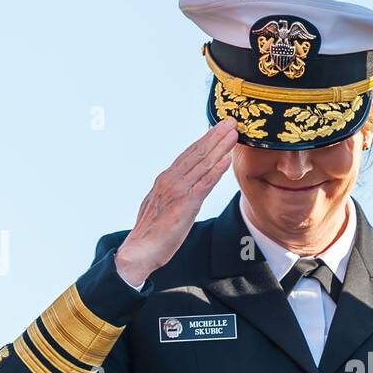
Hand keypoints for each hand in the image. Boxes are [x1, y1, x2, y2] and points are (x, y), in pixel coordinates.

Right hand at [115, 117, 237, 285]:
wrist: (139, 251)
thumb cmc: (152, 233)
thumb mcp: (162, 205)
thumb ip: (173, 192)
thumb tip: (182, 187)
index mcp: (166, 179)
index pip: (189, 155)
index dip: (205, 140)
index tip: (219, 128)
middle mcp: (171, 180)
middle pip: (197, 153)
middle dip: (215, 136)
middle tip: (231, 121)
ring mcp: (177, 191)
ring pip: (202, 164)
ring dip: (220, 147)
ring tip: (233, 133)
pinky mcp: (184, 205)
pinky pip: (203, 184)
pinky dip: (216, 170)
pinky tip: (226, 159)